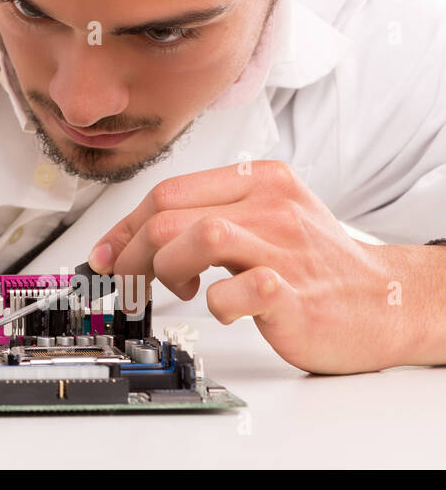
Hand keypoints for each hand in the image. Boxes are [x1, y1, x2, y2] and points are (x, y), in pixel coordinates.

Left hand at [86, 160, 404, 373]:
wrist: (385, 300)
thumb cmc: (315, 263)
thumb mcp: (265, 217)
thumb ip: (206, 215)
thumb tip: (132, 236)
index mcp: (259, 180)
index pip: (167, 190)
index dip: (123, 226)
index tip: (105, 253)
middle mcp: (270, 206)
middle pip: (168, 212)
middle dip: (130, 251)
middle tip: (127, 280)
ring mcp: (284, 249)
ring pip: (195, 238)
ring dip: (165, 269)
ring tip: (178, 288)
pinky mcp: (293, 295)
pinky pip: (235, 291)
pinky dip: (215, 305)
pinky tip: (225, 309)